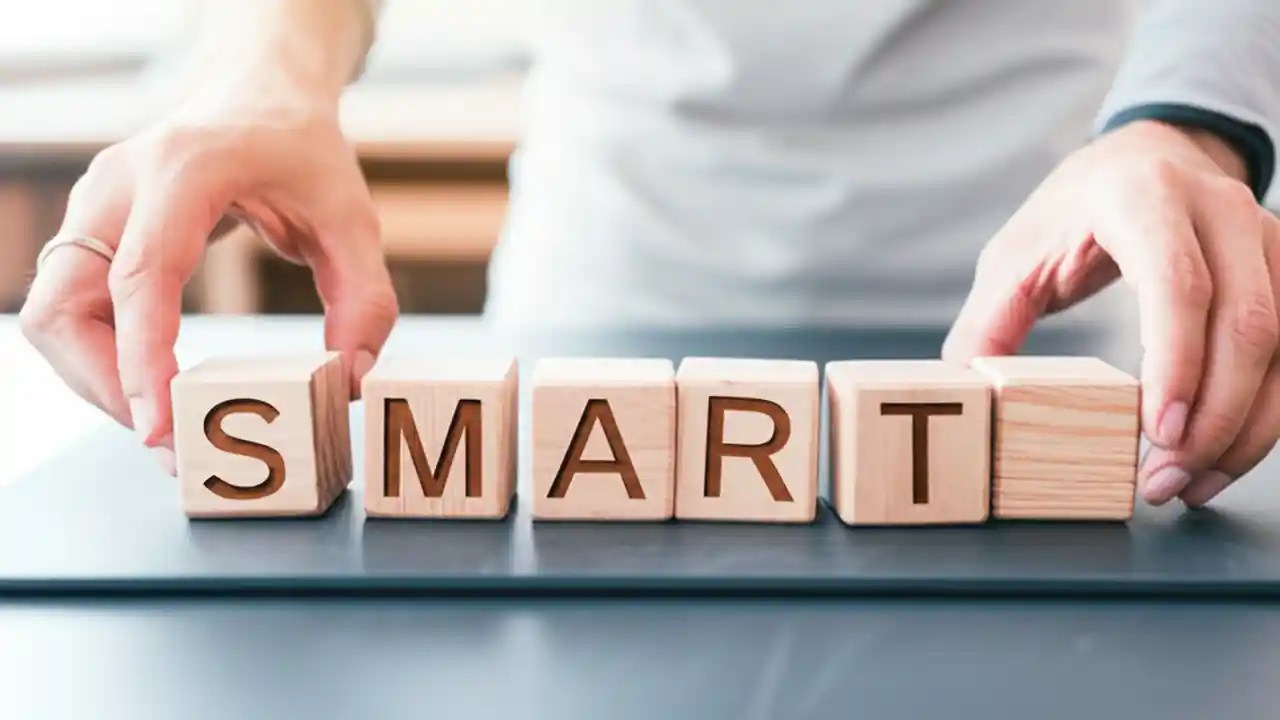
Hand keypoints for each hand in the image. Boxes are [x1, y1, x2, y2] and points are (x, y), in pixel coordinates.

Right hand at [19, 99, 397, 474]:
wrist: (259, 94)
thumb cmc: (302, 151)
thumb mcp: (354, 219)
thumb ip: (365, 300)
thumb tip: (350, 382)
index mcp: (185, 170)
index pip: (142, 275)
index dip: (142, 357)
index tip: (160, 424)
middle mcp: (119, 186)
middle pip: (63, 307)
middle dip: (107, 385)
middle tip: (169, 439)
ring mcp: (93, 206)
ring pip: (52, 317)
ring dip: (98, 380)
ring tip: (164, 423)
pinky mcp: (89, 228)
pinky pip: (69, 309)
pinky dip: (100, 358)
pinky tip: (152, 386)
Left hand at [944, 120, 1278, 507]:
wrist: (1145, 158)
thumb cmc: (1074, 211)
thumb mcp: (1015, 255)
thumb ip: (988, 323)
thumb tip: (962, 393)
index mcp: (1143, 198)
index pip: (1177, 283)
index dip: (1176, 360)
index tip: (1157, 430)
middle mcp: (1219, 212)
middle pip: (1247, 323)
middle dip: (1213, 417)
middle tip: (1164, 482)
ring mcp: (1265, 238)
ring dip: (1244, 428)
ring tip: (1190, 485)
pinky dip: (1263, 414)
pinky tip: (1220, 458)